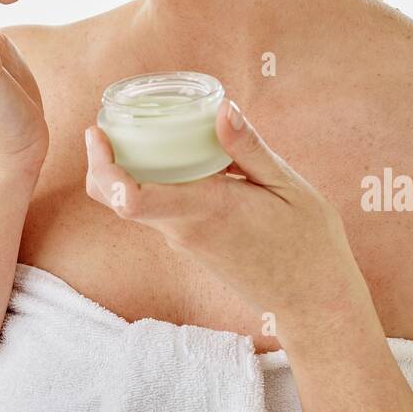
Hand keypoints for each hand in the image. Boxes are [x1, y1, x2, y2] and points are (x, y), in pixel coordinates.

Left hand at [84, 97, 360, 331]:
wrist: (315, 304)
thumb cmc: (309, 243)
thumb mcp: (288, 186)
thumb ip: (250, 149)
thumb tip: (221, 107)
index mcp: (206, 209)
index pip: (129, 198)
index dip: (102, 166)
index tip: (97, 132)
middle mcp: (186, 229)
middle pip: (117, 200)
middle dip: (104, 163)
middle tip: (110, 124)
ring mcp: (186, 242)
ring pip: (137, 204)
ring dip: (130, 171)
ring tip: (148, 129)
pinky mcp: (193, 246)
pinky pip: (160, 211)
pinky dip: (155, 183)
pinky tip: (180, 156)